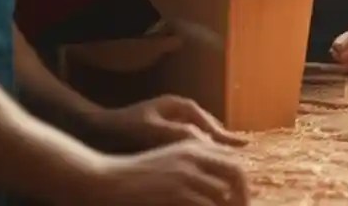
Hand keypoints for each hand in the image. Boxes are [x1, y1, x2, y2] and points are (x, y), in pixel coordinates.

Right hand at [66, 140, 248, 205]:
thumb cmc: (135, 176)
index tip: (243, 201)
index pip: (233, 163)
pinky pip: (206, 205)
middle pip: (236, 174)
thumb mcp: (168, 162)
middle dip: (243, 196)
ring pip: (224, 194)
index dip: (243, 184)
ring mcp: (185, 174)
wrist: (104, 180)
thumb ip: (194, 168)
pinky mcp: (175, 192)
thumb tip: (219, 188)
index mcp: (194, 148)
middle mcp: (194, 157)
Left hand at [88, 95, 246, 151]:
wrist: (97, 128)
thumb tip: (205, 142)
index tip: (240, 150)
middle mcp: (181, 111)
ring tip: (229, 158)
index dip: (224, 138)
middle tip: (242, 151)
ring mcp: (174, 120)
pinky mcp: (166, 133)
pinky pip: (190, 141)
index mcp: (181, 105)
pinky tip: (203, 162)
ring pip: (201, 135)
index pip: (209, 125)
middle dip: (224, 141)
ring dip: (213, 147)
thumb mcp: (153, 129)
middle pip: (209, 128)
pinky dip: (199, 150)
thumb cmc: (124, 127)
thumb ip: (180, 134)